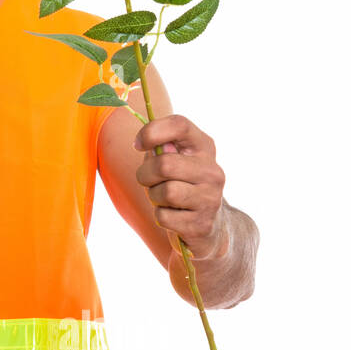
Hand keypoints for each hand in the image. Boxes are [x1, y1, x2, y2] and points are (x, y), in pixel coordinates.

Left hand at [133, 114, 227, 259]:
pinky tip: (173, 215)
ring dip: (154, 197)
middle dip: (145, 175)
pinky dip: (160, 216)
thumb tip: (150, 146)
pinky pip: (164, 217)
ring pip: (165, 192)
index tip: (139, 145)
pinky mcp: (202, 224)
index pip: (180, 125)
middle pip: (164, 165)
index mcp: (203, 147)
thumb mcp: (174, 160)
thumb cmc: (181, 184)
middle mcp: (212, 170)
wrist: (207, 225)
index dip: (152, 131)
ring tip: (163, 198)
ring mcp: (211, 198)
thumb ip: (161, 147)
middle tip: (149, 180)